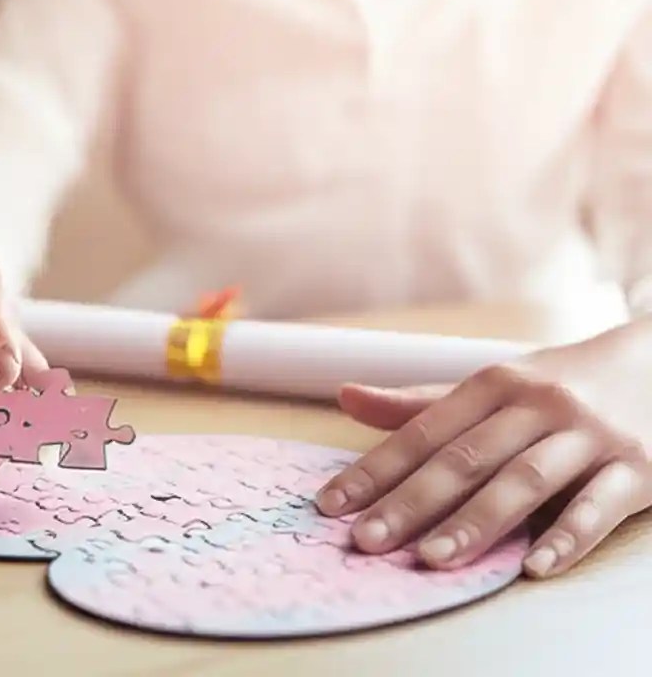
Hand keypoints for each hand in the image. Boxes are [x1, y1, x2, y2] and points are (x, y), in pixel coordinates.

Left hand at [317, 320, 651, 577]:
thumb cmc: (563, 385)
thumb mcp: (496, 384)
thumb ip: (422, 403)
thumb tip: (345, 397)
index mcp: (495, 384)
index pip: (424, 433)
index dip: (374, 469)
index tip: (331, 505)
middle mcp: (538, 405)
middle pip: (465, 459)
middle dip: (411, 503)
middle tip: (367, 541)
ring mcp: (589, 436)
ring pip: (524, 481)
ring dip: (476, 522)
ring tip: (431, 559)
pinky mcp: (639, 467)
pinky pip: (599, 506)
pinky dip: (568, 537)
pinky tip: (533, 567)